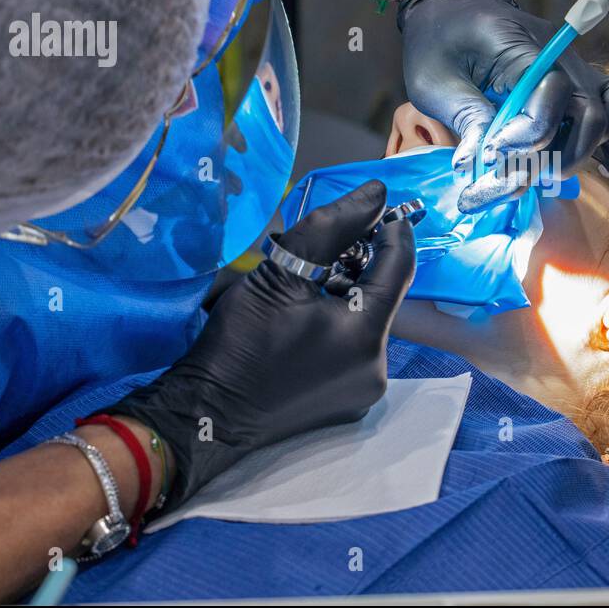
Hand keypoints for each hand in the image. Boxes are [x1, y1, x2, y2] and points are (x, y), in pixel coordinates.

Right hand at [107, 181, 415, 503]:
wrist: (208, 414)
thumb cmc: (241, 340)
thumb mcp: (282, 271)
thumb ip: (334, 226)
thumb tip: (377, 192)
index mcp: (367, 334)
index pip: (400, 267)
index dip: (394, 231)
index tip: (382, 206)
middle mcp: (378, 366)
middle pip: (384, 295)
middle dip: (362, 264)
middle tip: (330, 244)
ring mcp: (366, 389)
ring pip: (371, 321)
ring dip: (350, 294)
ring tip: (311, 280)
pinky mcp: (351, 401)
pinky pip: (358, 348)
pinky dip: (343, 325)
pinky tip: (309, 317)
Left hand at [397, 0, 608, 212]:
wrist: (450, 10)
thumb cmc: (439, 41)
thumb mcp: (434, 81)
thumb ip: (465, 119)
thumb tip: (476, 164)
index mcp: (519, 45)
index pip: (551, 91)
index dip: (529, 133)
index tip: (493, 156)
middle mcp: (558, 54)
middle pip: (588, 110)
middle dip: (559, 155)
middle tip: (519, 177)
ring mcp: (571, 65)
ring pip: (603, 115)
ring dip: (577, 152)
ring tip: (539, 172)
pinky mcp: (574, 78)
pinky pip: (605, 108)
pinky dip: (590, 137)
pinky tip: (558, 156)